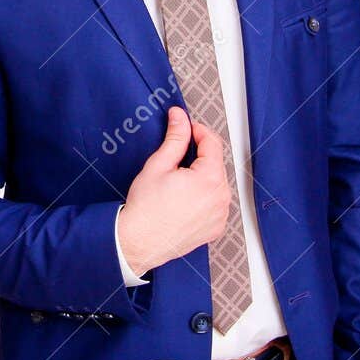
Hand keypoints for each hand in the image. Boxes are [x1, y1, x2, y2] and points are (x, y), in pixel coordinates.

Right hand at [117, 106, 230, 277]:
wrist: (139, 242)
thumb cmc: (145, 208)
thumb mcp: (158, 165)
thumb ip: (175, 138)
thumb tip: (180, 117)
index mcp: (210, 179)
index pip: (213, 143)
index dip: (198, 131)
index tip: (186, 128)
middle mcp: (221, 198)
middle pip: (216, 163)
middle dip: (199, 155)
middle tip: (177, 156)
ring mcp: (220, 215)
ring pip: (216, 184)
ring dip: (202, 176)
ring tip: (178, 180)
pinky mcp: (216, 227)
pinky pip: (215, 203)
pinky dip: (204, 196)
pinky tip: (184, 198)